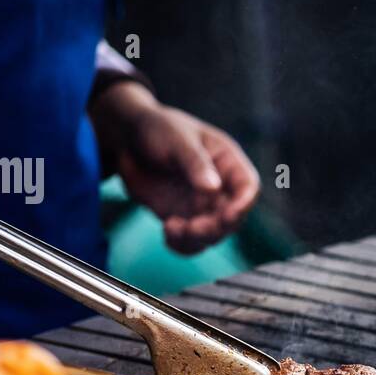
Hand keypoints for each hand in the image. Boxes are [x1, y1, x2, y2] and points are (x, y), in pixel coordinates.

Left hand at [90, 81, 258, 253]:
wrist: (127, 139)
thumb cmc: (158, 129)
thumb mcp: (178, 140)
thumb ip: (195, 163)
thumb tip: (213, 189)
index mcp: (227, 162)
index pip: (248, 186)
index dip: (243, 204)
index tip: (228, 215)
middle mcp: (219, 187)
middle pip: (233, 218)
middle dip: (216, 227)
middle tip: (193, 227)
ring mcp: (201, 205)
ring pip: (212, 235)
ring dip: (196, 239)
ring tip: (172, 228)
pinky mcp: (182, 217)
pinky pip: (189, 241)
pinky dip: (181, 245)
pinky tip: (167, 233)